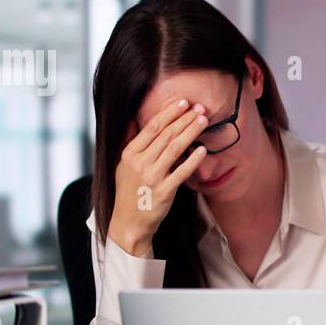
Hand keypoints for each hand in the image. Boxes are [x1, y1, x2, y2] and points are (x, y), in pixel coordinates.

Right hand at [108, 98, 208, 255]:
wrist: (128, 222)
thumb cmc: (128, 192)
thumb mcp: (122, 165)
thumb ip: (129, 141)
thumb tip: (133, 118)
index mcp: (129, 154)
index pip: (152, 127)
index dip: (169, 113)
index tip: (183, 102)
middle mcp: (140, 163)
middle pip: (166, 135)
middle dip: (184, 119)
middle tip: (200, 107)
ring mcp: (152, 177)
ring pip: (174, 149)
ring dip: (190, 132)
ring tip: (203, 120)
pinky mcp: (164, 192)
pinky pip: (181, 172)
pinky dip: (192, 160)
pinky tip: (203, 150)